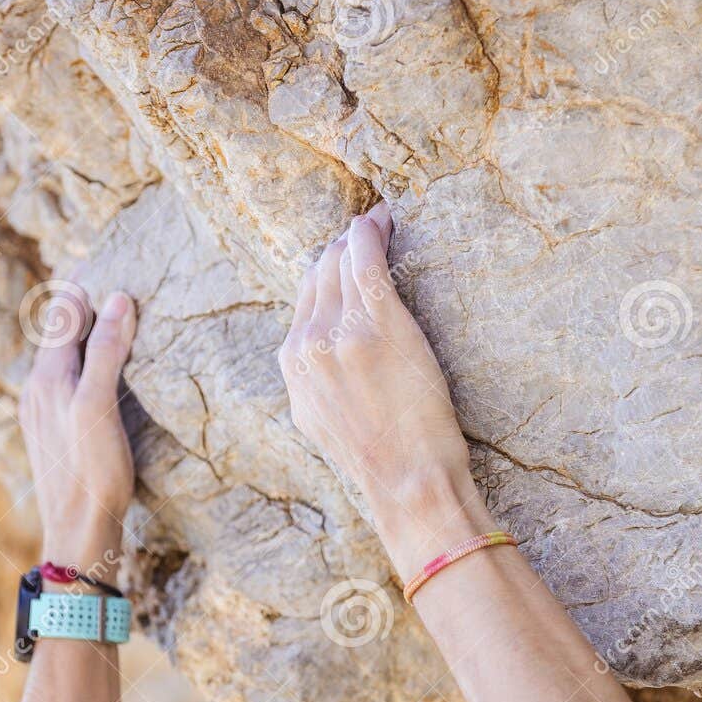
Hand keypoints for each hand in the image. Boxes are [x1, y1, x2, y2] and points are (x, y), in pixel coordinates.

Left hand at [18, 287, 138, 581]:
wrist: (79, 532)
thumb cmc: (93, 472)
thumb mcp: (100, 406)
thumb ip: (104, 352)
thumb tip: (116, 298)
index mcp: (46, 378)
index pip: (64, 315)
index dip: (81, 286)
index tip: (98, 257)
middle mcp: (37, 391)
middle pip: (58, 335)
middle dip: (78, 306)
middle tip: (99, 276)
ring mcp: (42, 414)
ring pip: (59, 359)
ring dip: (79, 334)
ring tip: (99, 314)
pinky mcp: (53, 433)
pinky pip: (63, 382)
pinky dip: (80, 362)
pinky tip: (93, 370)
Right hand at [278, 203, 492, 578]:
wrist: (408, 481)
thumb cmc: (383, 461)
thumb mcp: (325, 424)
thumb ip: (315, 383)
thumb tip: (321, 361)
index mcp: (292, 368)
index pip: (302, 301)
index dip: (324, 272)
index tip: (344, 254)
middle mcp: (306, 345)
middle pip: (317, 276)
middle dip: (339, 248)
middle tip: (366, 229)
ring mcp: (339, 332)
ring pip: (340, 263)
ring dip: (359, 235)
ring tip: (379, 221)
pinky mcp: (378, 323)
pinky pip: (366, 261)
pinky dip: (372, 235)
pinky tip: (383, 220)